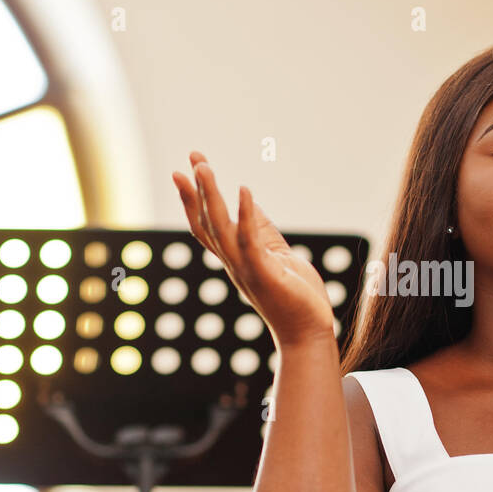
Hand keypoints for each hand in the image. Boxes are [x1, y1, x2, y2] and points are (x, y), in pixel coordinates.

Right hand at [171, 152, 335, 347]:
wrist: (308, 335)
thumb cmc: (296, 297)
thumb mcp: (277, 255)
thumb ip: (262, 231)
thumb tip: (249, 202)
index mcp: (236, 259)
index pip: (207, 225)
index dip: (193, 198)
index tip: (184, 169)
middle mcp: (234, 263)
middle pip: (206, 222)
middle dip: (197, 189)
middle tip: (193, 157)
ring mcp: (246, 269)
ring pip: (220, 228)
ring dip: (211, 196)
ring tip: (204, 166)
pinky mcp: (264, 273)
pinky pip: (250, 240)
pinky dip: (245, 214)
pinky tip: (244, 189)